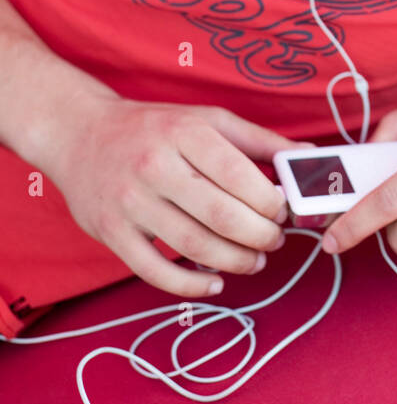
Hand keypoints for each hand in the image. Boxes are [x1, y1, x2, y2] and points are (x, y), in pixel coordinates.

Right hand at [47, 92, 315, 297]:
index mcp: (185, 133)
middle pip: (221, 215)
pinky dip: (190, 284)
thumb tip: (309, 160)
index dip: (270, 202)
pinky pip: (154, 271)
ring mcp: (130, 203)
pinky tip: (214, 281)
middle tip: (275, 240)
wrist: (80, 133)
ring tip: (254, 260)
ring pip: (193, 246)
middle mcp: (155, 166)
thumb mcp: (209, 119)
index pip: (239, 175)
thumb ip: (260, 141)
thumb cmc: (155, 127)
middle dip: (260, 236)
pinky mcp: (111, 232)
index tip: (284, 212)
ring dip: (234, 261)